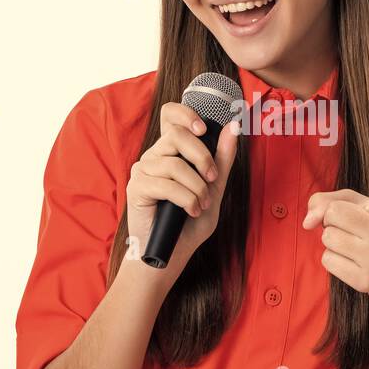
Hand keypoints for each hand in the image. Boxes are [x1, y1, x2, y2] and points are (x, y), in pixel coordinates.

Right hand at [125, 100, 239, 266]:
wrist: (172, 255)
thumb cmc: (189, 224)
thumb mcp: (214, 188)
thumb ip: (223, 158)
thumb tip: (233, 126)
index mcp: (170, 151)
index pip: (170, 115)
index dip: (186, 114)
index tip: (204, 129)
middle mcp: (154, 156)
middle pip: (177, 135)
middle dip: (202, 157)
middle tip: (212, 179)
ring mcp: (142, 171)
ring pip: (175, 163)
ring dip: (197, 187)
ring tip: (201, 205)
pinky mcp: (136, 188)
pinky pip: (166, 184)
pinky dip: (186, 199)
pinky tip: (191, 211)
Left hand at [301, 184, 368, 297]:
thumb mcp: (357, 205)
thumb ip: (328, 200)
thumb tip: (307, 223)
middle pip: (334, 212)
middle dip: (333, 218)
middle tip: (352, 227)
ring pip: (328, 237)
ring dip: (332, 238)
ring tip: (353, 243)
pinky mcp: (365, 281)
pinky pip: (327, 260)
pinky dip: (333, 257)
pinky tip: (352, 260)